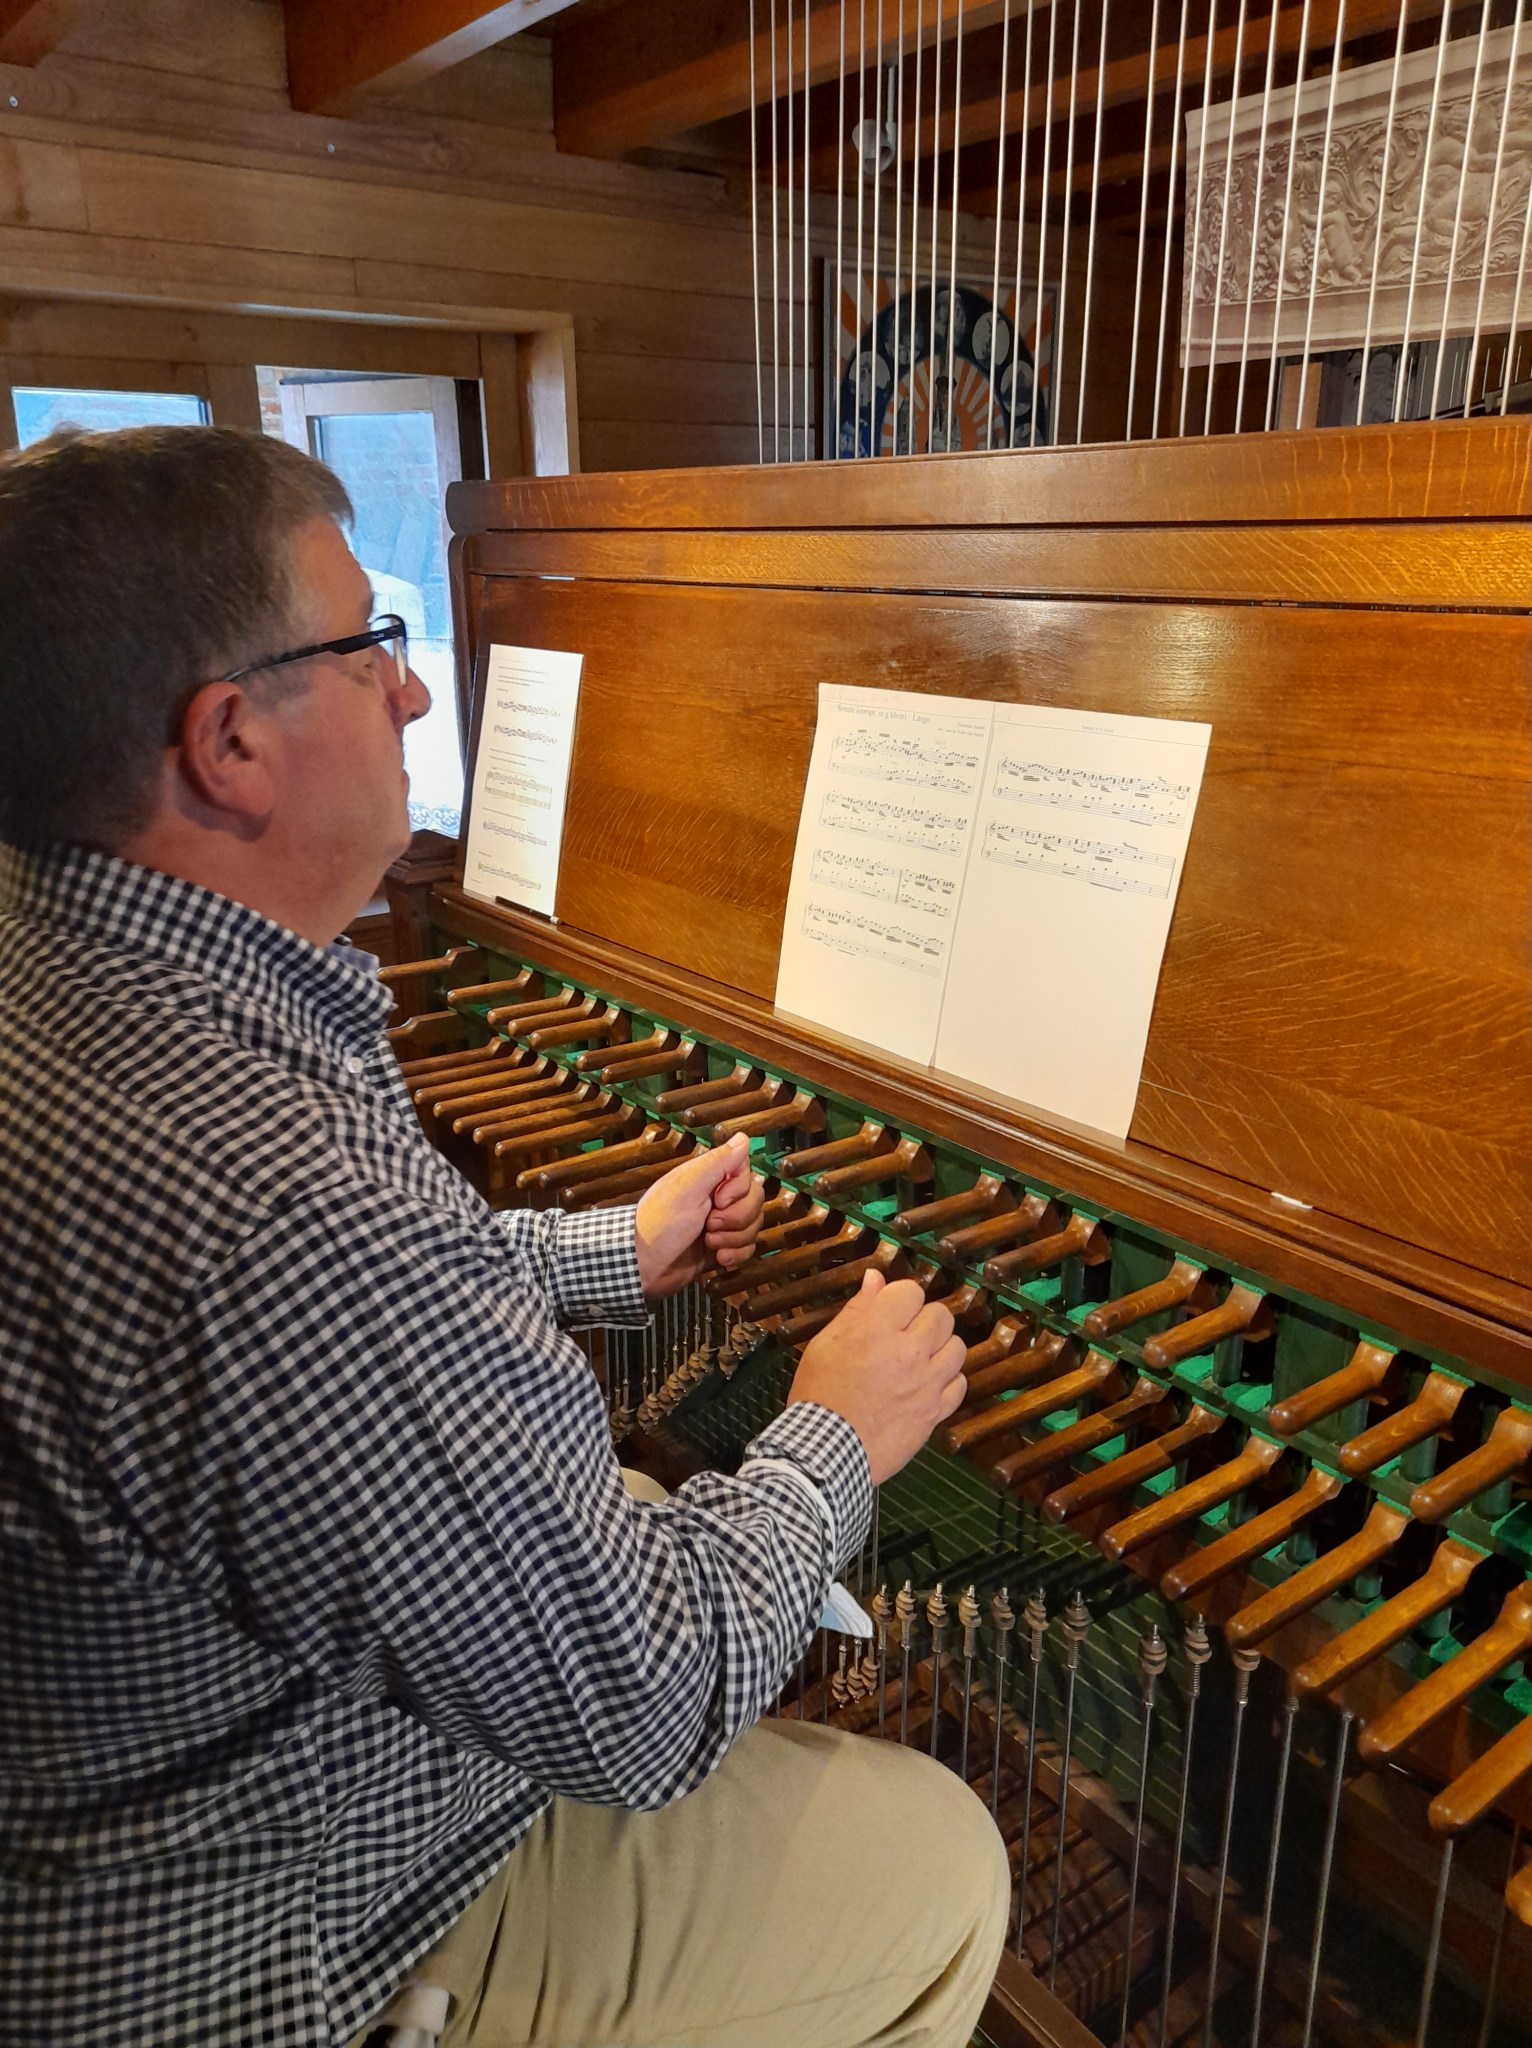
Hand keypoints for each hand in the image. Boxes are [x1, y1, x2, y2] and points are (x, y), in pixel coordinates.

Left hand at [634, 1134, 764, 1299]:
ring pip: (753, 1226)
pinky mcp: (723, 1247)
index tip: (718, 1200)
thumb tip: (743, 1137)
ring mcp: (722, 1225)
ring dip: (734, 1239)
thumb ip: (718, 1162)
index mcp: (709, 1179)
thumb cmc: (661, 1222)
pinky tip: (718, 1259)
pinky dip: (735, 1255)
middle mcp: (718, 1199)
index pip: (747, 1175)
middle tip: (709, 1225)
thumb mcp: (688, 1187)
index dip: (738, 1190)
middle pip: (754, 1202)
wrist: (645, 1266)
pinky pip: (747, 1248)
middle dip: (736, 1219)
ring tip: (709, 1243)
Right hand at [786, 1271, 966, 1484]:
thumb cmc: (818, 1394)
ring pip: (956, 1347)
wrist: (826, 1451)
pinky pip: (959, 1384)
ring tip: (921, 1360)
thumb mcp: (825, 1344)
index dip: (901, 1299)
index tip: (891, 1312)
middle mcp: (909, 1351)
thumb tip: (876, 1278)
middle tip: (906, 1335)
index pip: (911, 1291)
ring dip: (940, 1348)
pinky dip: (948, 1381)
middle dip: (924, 1319)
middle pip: (941, 1316)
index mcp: (878, 1329)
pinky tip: (929, 1385)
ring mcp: (927, 1383)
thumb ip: (857, 1310)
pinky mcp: (935, 1412)